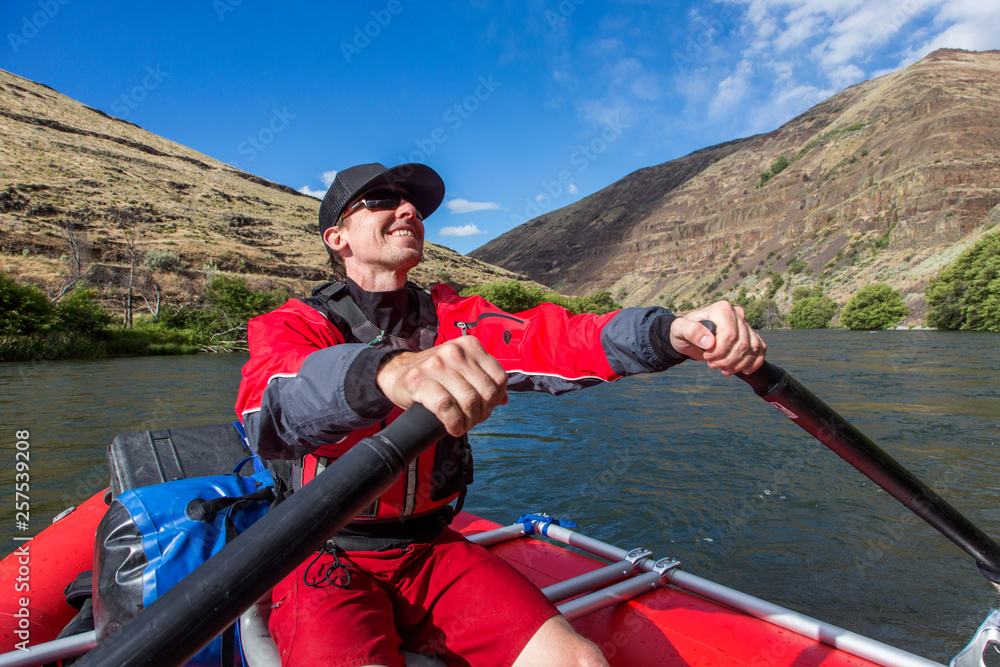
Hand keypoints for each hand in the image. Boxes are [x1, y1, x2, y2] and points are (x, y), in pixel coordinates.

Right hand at [376, 337, 508, 436]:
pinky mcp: (421, 381)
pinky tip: (453, 427)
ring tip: (462, 425)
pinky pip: (447, 407)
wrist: (395, 371)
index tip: (485, 409)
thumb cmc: (432, 373)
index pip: (499, 378)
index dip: (496, 400)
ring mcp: (437, 365)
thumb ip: (482, 378)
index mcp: (470, 345)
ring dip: (469, 421)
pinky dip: (454, 423)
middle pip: (486, 392)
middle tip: (471, 421)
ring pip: (469, 401)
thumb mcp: (460, 368)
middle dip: (482, 413)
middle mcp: (455, 351)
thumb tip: (505, 399)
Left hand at [669, 301, 765, 375]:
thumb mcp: (680, 330)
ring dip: (738, 364)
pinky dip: (754, 362)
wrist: (689, 337)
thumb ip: (692, 332)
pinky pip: (760, 349)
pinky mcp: (751, 335)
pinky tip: (744, 370)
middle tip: (713, 365)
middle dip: (727, 360)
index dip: (719, 351)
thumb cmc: (684, 331)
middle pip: (742, 344)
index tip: (707, 356)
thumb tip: (709, 342)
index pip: (729, 335)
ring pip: (752, 349)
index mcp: (723, 309)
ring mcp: (746, 324)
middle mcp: (737, 314)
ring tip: (724, 369)